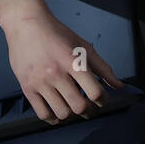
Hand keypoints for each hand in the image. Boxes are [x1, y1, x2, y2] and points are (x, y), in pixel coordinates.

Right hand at [4, 8, 122, 124]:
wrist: (26, 24)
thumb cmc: (57, 34)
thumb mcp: (83, 46)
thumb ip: (103, 68)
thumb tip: (118, 86)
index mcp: (73, 61)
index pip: (95, 92)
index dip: (103, 100)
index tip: (102, 99)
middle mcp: (56, 73)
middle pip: (79, 107)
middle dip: (89, 111)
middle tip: (89, 107)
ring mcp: (40, 82)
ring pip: (62, 113)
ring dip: (72, 115)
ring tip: (73, 107)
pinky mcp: (27, 87)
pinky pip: (42, 114)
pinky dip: (54, 118)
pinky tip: (58, 111)